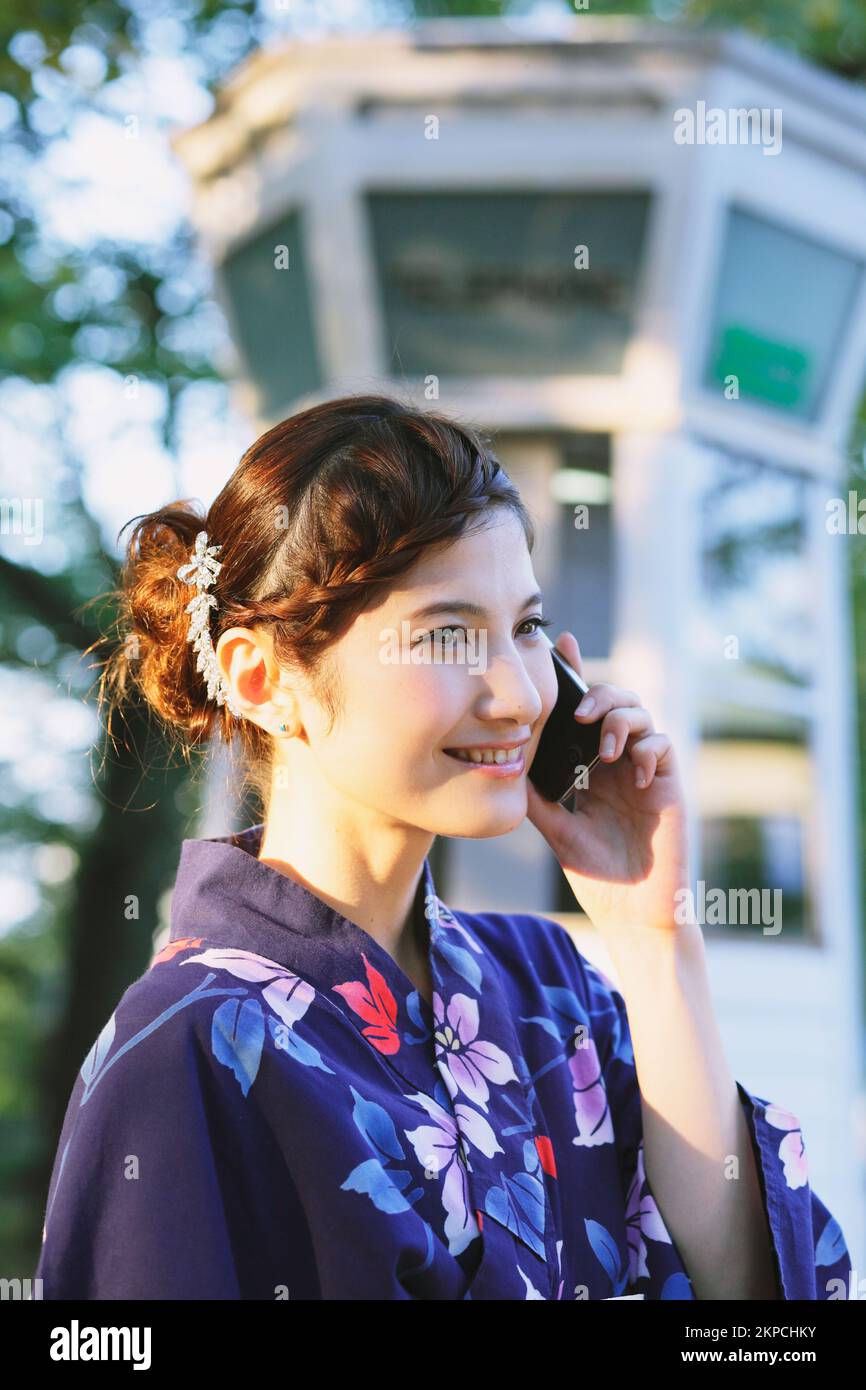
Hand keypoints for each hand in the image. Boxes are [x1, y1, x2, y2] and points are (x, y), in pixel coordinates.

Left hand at [525, 631, 691, 939]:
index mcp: (592, 765)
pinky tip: (631, 774)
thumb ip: (535, 795)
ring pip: (640, 715)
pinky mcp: (669, 785)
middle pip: (616, 700)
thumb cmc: (598, 873)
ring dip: (619, 720)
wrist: (633, 912)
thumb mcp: (555, 828)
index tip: (560, 642)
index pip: (585, 709)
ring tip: (601, 748)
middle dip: (598, 693)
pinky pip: (663, 746)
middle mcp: (620, 761)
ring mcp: (645, 771)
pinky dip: (647, 750)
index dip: (577, 672)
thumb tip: (503, 763)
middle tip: (577, 711)